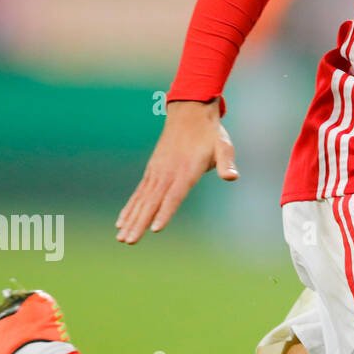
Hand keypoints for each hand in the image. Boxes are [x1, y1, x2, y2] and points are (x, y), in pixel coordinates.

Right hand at [116, 100, 237, 243]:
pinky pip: (139, 192)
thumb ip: (226, 163)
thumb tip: (232, 176)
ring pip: (142, 199)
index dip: (165, 212)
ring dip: (131, 219)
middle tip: (129, 241)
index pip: (174, 196)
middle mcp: (168, 173)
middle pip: (153, 202)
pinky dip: (130, 207)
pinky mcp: (152, 171)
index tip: (155, 229)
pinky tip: (122, 221)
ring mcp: (157, 172)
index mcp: (186, 170)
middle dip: (140, 223)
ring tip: (121, 237)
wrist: (190, 112)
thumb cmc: (210, 133)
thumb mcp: (224, 146)